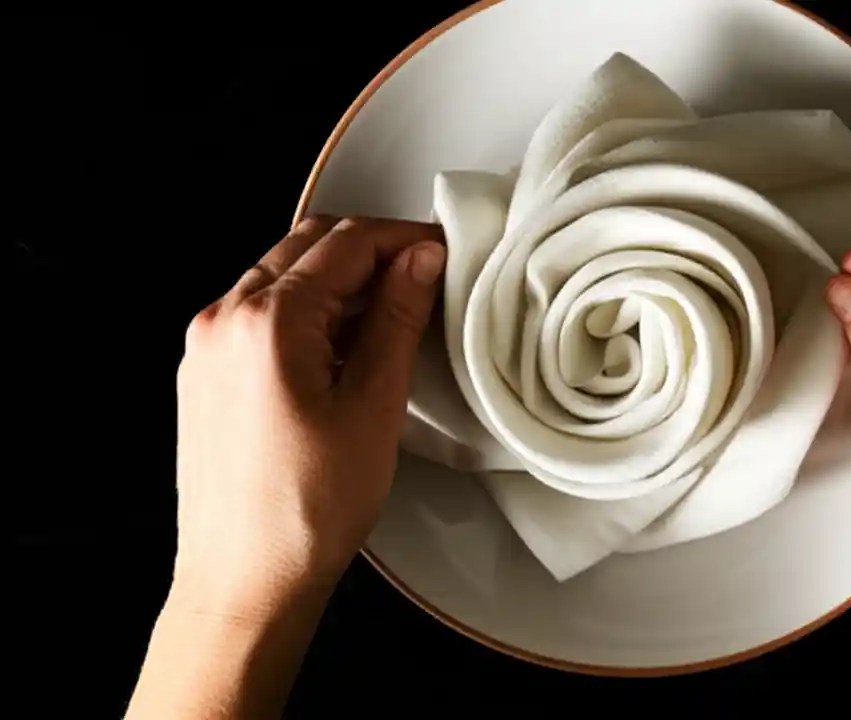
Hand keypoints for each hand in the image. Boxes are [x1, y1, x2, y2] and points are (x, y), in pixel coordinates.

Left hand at [172, 216, 445, 618]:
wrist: (244, 581)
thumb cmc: (308, 509)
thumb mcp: (373, 408)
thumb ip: (396, 320)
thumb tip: (420, 259)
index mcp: (265, 321)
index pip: (344, 244)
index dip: (402, 238)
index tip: (442, 250)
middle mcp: (222, 320)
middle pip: (306, 248)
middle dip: (368, 250)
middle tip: (422, 274)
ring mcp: (205, 348)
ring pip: (279, 277)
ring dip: (336, 279)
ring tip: (389, 311)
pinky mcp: (203, 376)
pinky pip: (257, 314)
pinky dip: (305, 310)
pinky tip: (342, 344)